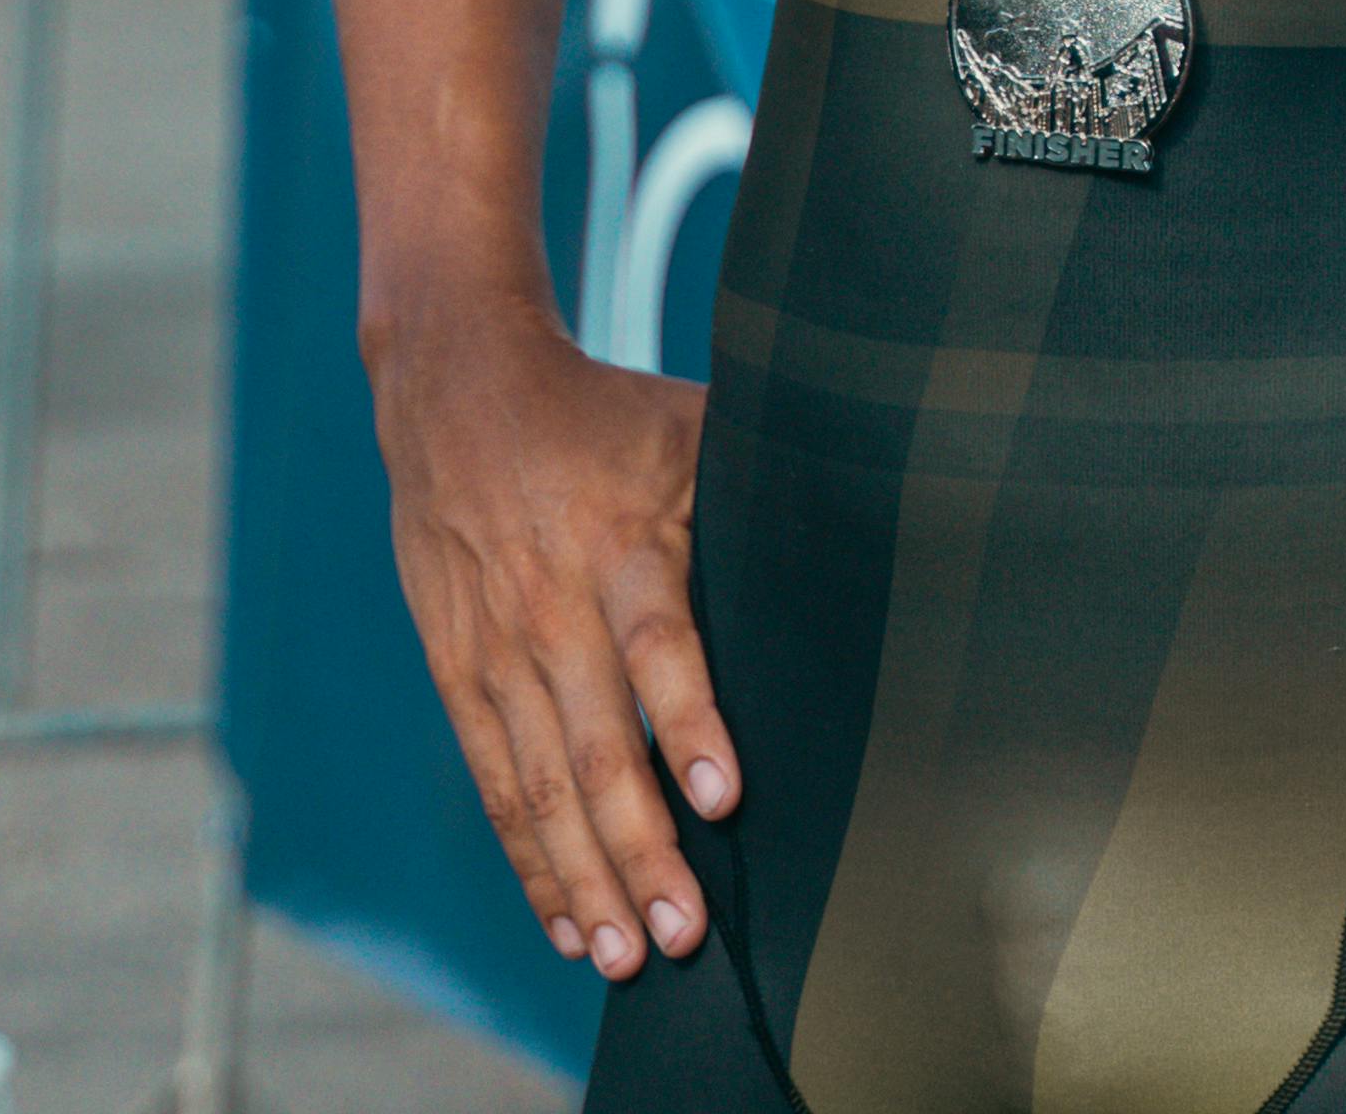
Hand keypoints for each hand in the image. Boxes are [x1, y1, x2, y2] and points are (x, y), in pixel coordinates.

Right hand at [370, 305, 732, 981]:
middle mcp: (553, 607)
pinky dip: (529, 858)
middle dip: (638, 849)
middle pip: (596, 745)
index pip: (659, 647)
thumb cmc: (605, 417)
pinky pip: (495, 780)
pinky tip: (565, 922)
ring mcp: (496, 648)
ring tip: (623, 958)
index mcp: (623, 546)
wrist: (454, 388)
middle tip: (682, 933)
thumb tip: (891, 522)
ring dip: (582, 878)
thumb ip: (764, 492)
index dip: (690, 724)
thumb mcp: (691, 429)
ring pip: (540, 785)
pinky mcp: (458, 672)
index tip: (723, 800)